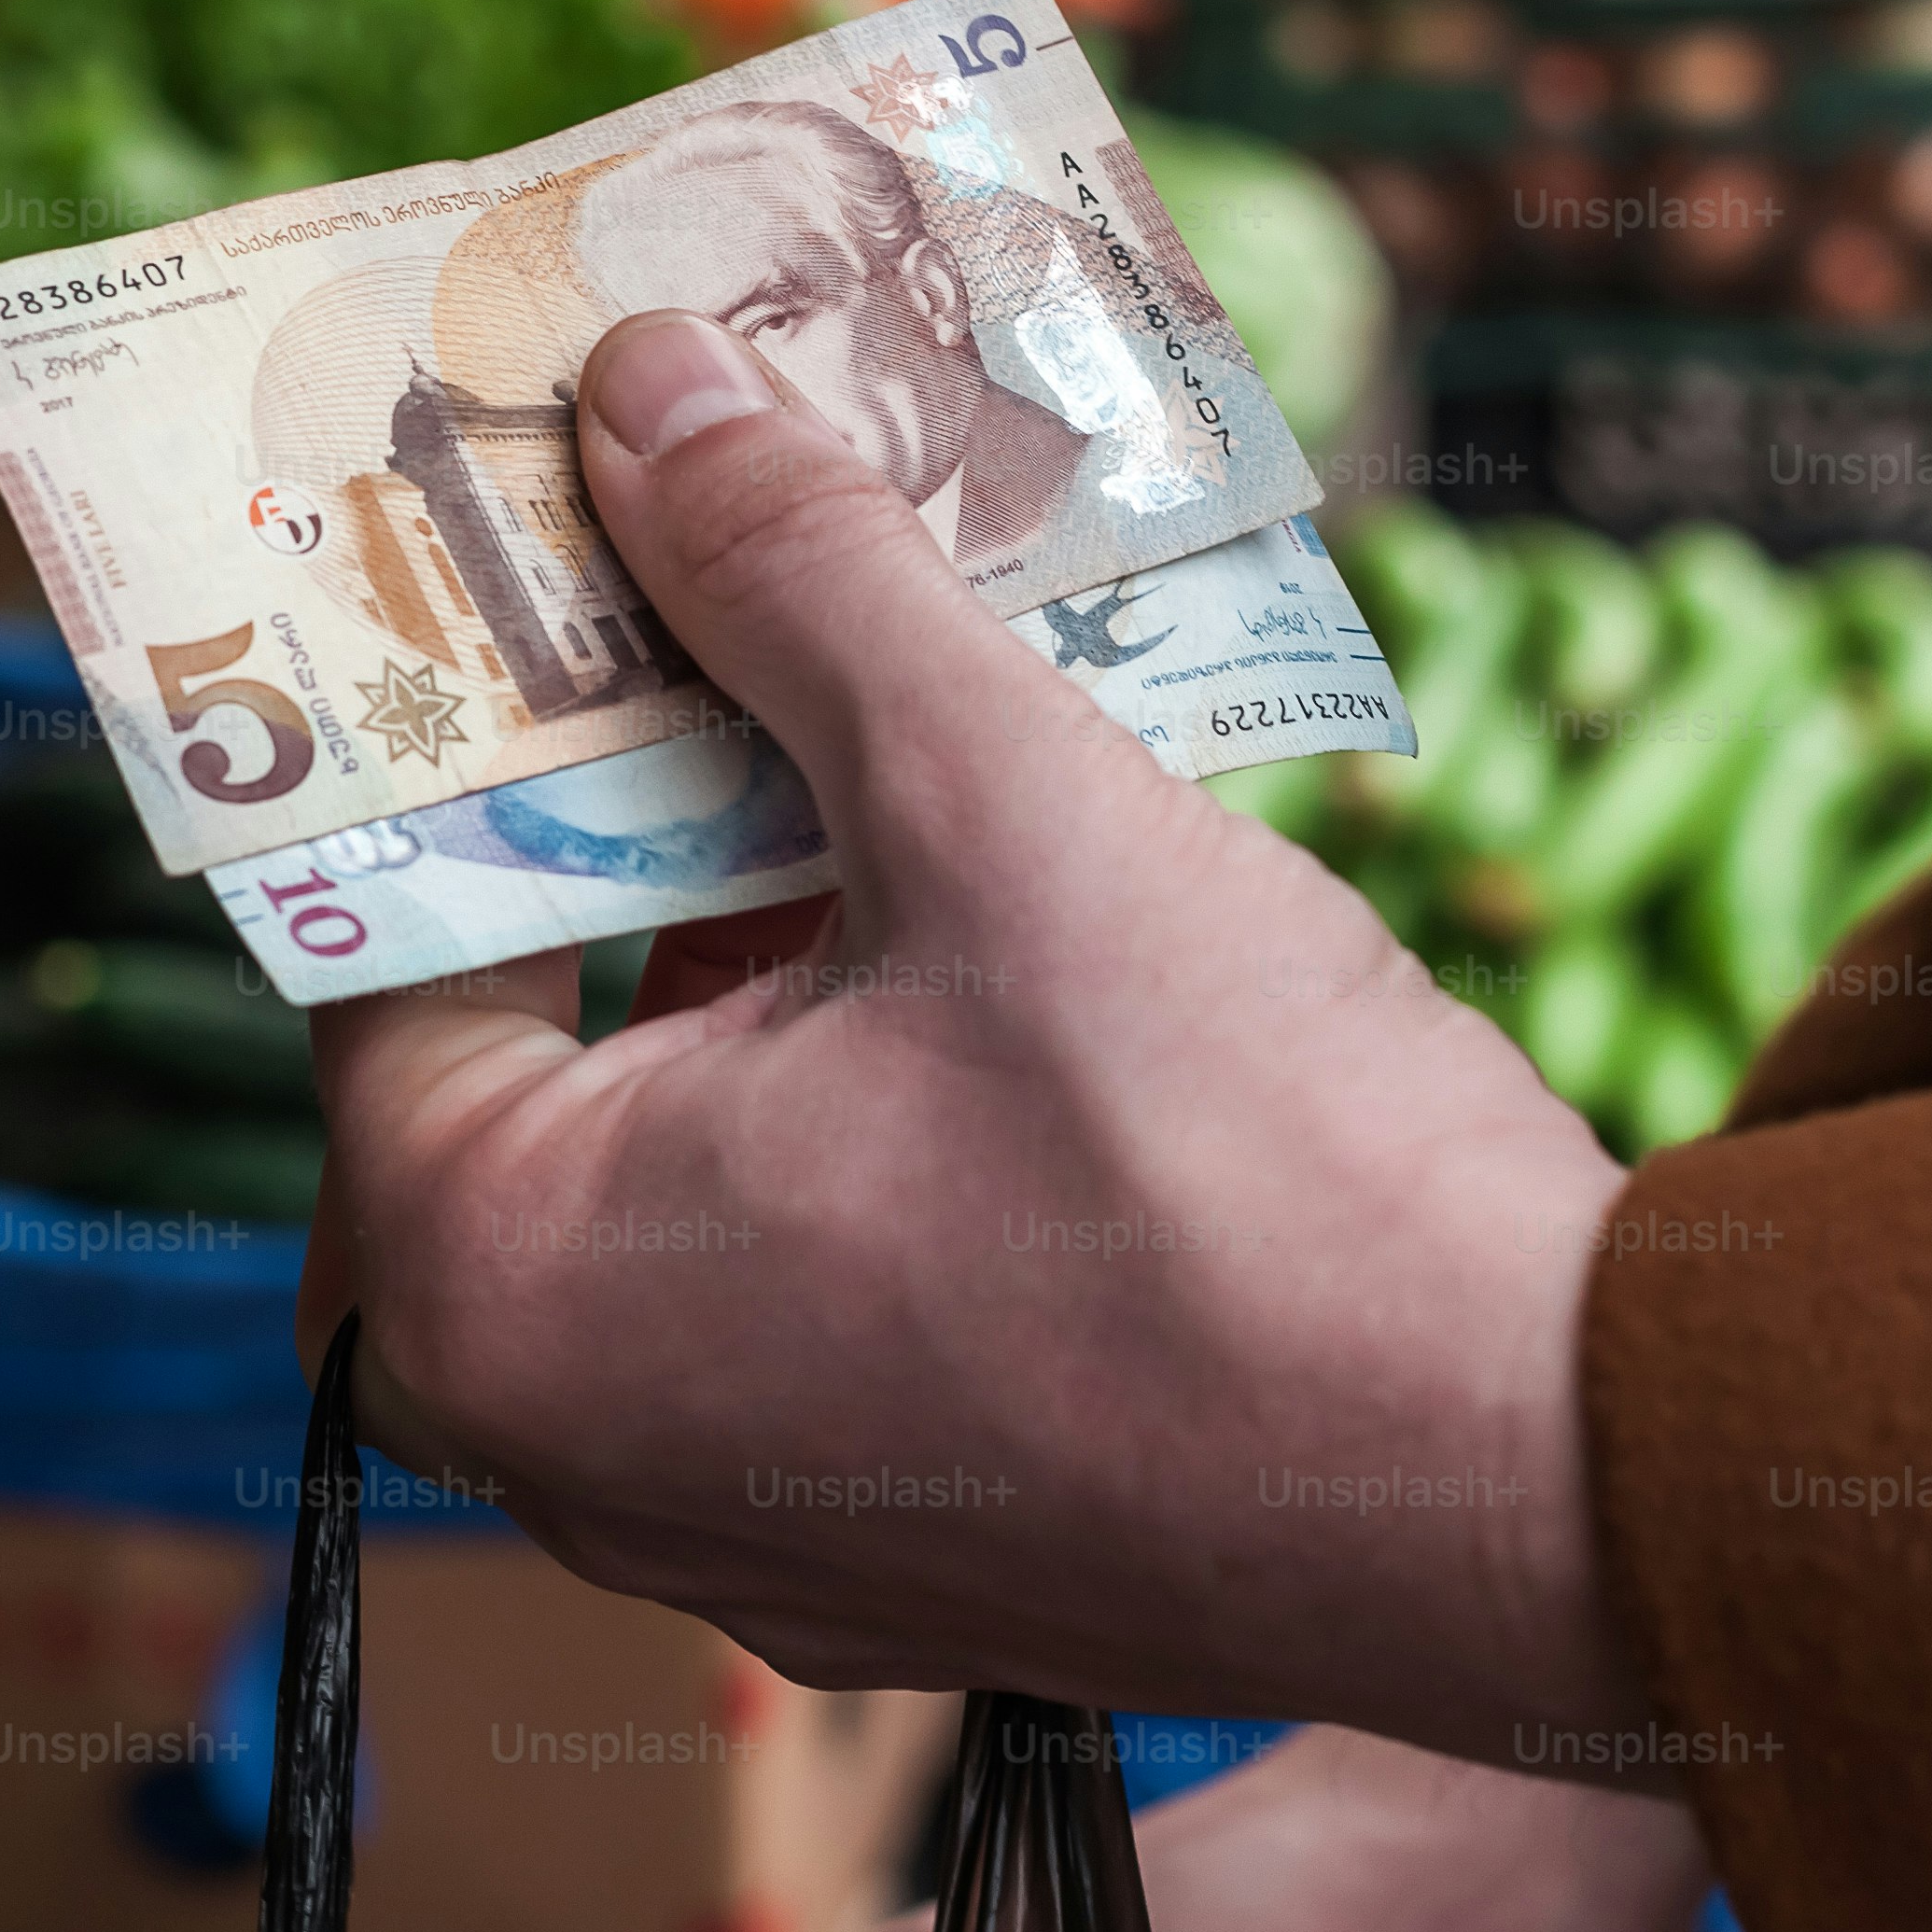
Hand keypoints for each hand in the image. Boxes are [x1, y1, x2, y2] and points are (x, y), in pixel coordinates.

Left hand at [304, 315, 1641, 1756]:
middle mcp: (568, 1439)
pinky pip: (813, 1272)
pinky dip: (873, 1108)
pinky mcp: (899, 1544)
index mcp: (497, 1279)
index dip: (472, 713)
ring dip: (780, 946)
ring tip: (899, 734)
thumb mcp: (997, 805)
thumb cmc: (1251, 1183)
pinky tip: (1010, 946)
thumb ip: (792, 582)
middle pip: (542, 1040)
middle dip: (645, 816)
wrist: (1543, 1493)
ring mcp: (734, 1519)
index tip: (539, 552)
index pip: (387, 930)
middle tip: (731, 595)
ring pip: (690, 1154)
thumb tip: (651, 387)